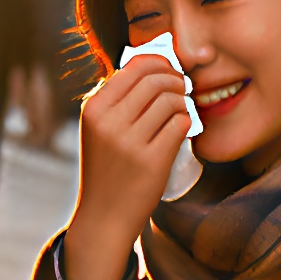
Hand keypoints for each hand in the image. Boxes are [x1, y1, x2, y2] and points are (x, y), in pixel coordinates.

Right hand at [63, 54, 190, 279]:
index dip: (160, 63)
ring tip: (181, 111)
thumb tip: (151, 63)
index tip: (170, 72)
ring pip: (171, 100)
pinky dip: (187, 122)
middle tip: (183, 89)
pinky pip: (180, 124)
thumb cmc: (107, 168)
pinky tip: (182, 128)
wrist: (104, 216)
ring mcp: (129, 142)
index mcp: (94, 108)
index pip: (134, 67)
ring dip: (183, 102)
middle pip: (156, 80)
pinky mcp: (151, 160)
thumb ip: (116, 99)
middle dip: (176, 80)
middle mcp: (108, 122)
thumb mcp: (99, 129)